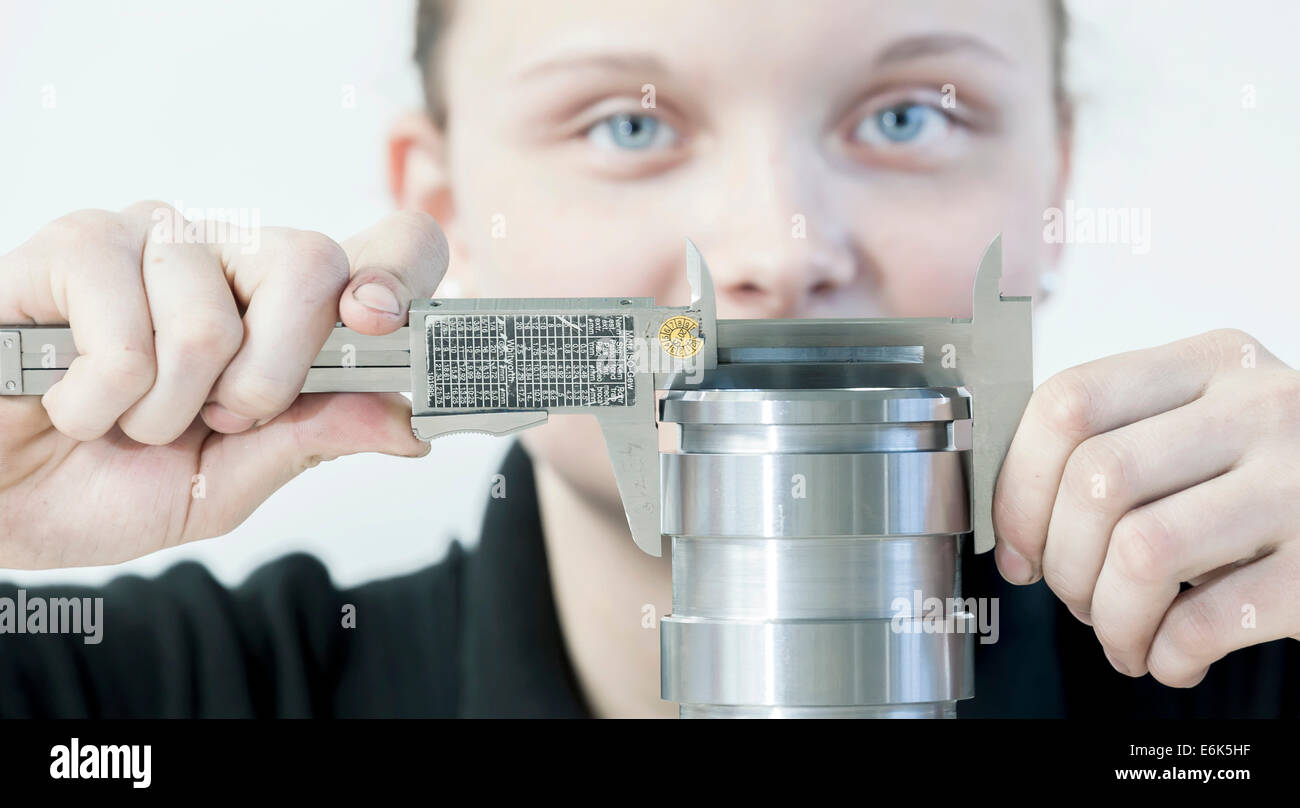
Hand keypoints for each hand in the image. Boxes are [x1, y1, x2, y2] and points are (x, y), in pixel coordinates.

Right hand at [0, 202, 447, 567]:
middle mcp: (232, 257)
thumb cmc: (107, 480)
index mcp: (287, 308)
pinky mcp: (75, 243)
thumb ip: (314, 439)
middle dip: (266, 381)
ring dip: (160, 412)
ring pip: (210, 323)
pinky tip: (68, 395)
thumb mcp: (228, 482)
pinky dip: (95, 402)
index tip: (381, 324)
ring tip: (119, 414)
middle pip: (313, 265)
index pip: (385, 248)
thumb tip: (410, 422)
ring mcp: (155, 238)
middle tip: (209, 417)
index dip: (402, 275)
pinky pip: (124, 337)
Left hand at [993, 328, 1299, 685]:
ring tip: (1123, 634)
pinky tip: (1174, 657)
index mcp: (1210, 364)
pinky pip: (1205, 620)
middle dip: (1062, 561)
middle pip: (1098, 479)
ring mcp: (1297, 485)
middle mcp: (1257, 410)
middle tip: (1075, 597)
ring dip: (1110, 615)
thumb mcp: (1210, 429)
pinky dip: (1167, 654)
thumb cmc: (1276, 482)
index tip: (1015, 544)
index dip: (1020, 486)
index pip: (1070, 402)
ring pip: (1142, 550)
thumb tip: (1015, 534)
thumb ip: (1122, 446)